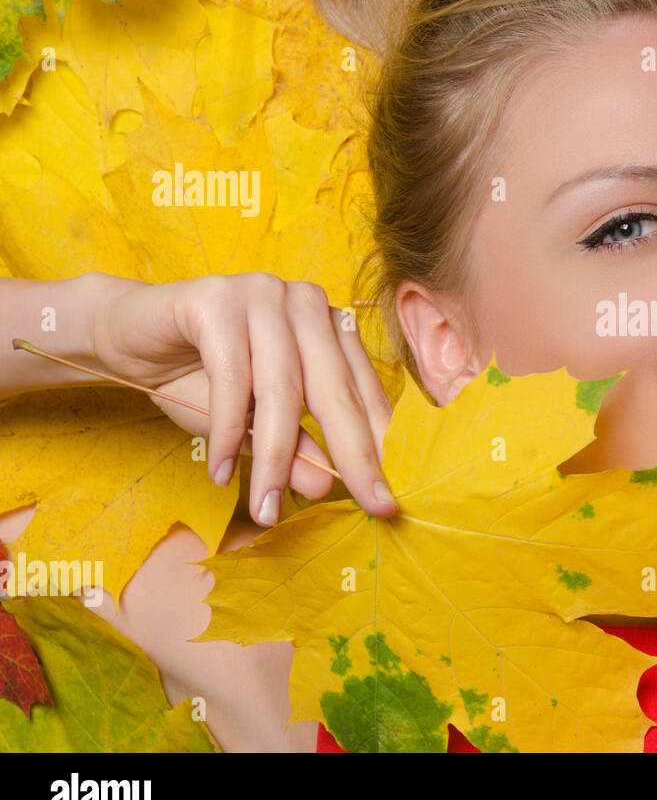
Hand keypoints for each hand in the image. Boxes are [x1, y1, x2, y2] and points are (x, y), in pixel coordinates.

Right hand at [89, 272, 396, 525]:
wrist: (126, 337)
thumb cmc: (199, 377)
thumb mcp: (254, 425)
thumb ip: (296, 448)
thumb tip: (330, 487)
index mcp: (327, 325)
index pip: (362, 390)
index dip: (378, 445)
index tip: (388, 499)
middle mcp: (304, 303)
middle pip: (334, 389)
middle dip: (352, 455)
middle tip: (369, 506)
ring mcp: (263, 293)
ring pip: (282, 388)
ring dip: (275, 456)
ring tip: (265, 506)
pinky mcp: (216, 298)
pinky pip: (232, 376)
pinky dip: (228, 430)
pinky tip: (222, 469)